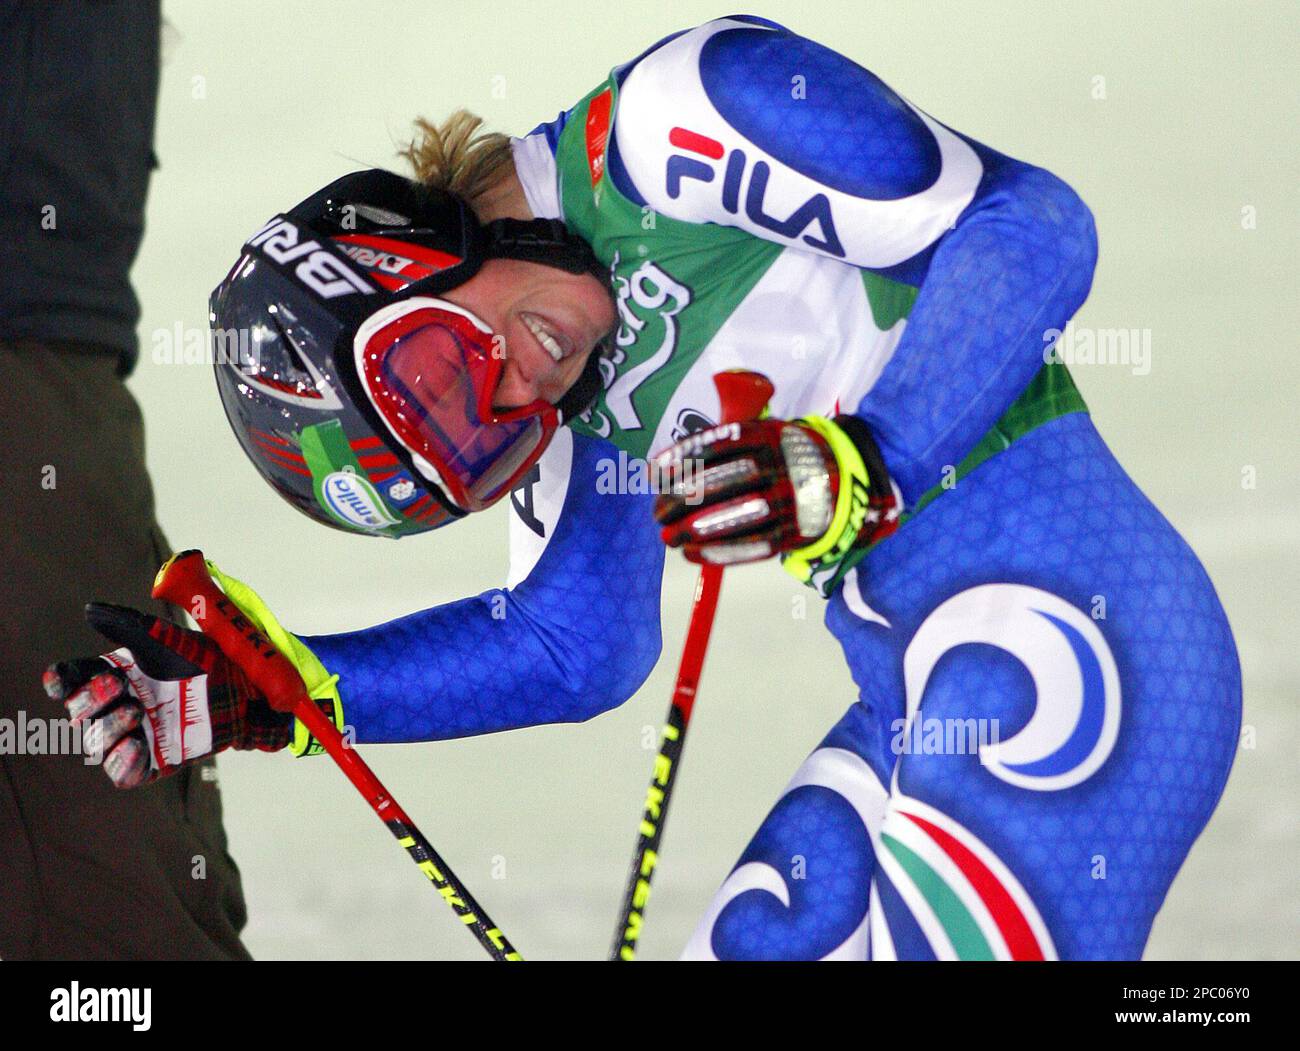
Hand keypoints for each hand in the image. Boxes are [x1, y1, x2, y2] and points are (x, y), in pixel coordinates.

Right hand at [43, 604, 290, 787]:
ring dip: (108, 728)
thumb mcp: (168, 639)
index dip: (61, 680)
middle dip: (91, 698)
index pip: (70, 680)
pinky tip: (137, 744)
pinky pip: (124, 773)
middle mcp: (115, 707)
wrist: (245, 689)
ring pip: (97, 742)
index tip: (61, 678)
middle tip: (119, 683)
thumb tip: (90, 609)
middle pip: (80, 711)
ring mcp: (132, 735)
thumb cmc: (204, 660)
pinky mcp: (153, 761)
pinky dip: (123, 763)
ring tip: (135, 711)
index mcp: (111, 675)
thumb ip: (130, 625)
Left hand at [652, 413, 899, 584]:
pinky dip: (719, 550)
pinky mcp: (792, 531)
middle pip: (727, 481)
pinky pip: (753, 544)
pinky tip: (691, 553)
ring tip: (668, 537)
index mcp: (770, 436)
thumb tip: (666, 465)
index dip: (684, 458)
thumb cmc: (785, 456)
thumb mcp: (765, 432)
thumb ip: (725, 441)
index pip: (721, 444)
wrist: (844, 479)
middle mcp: (781, 467)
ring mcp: (789, 500)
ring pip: (739, 516)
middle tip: (657, 511)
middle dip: (685, 498)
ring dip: (697, 529)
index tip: (656, 472)